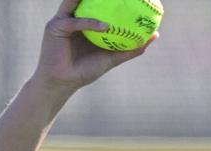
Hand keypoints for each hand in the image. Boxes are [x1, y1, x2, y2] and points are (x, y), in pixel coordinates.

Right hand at [31, 0, 156, 93]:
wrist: (63, 83)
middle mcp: (72, 17)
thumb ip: (132, 47)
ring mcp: (62, 20)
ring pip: (75, 2)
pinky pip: (75, 22)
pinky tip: (105, 26)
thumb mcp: (113, 57)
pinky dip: (90, 23)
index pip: (96, 3)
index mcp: (83, 21)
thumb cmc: (85, 71)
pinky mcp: (55, 27)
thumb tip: (155, 35)